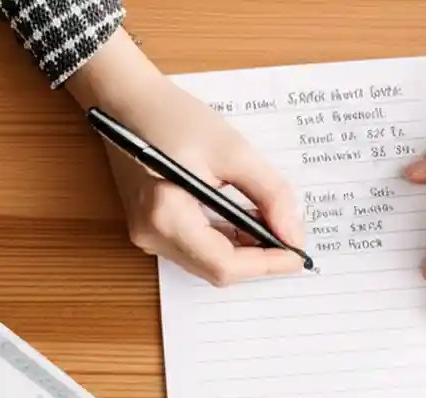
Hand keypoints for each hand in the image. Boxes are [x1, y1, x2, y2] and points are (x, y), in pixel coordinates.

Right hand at [66, 30, 304, 285]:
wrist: (126, 101)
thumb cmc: (173, 117)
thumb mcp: (233, 151)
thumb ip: (270, 194)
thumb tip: (294, 232)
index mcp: (166, 217)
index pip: (224, 264)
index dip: (267, 264)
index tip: (299, 253)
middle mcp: (152, 236)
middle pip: (216, 270)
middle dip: (258, 259)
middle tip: (291, 236)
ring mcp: (148, 235)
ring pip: (208, 262)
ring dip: (244, 250)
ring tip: (273, 224)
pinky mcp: (151, 228)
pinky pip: (195, 248)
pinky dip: (225, 240)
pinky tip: (245, 220)